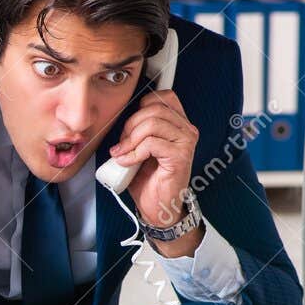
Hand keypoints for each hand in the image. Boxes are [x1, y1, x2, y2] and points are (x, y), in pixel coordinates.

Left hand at [106, 89, 198, 232]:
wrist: (158, 207)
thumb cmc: (149, 179)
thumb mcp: (139, 148)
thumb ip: (136, 131)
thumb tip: (119, 119)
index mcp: (178, 123)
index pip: (164, 97)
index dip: (142, 106)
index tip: (130, 126)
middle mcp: (186, 129)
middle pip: (154, 109)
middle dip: (131, 125)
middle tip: (122, 144)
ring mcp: (186, 141)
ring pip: (153, 124)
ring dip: (131, 139)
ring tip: (123, 154)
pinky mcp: (180, 155)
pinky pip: (152, 143)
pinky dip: (134, 152)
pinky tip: (128, 162)